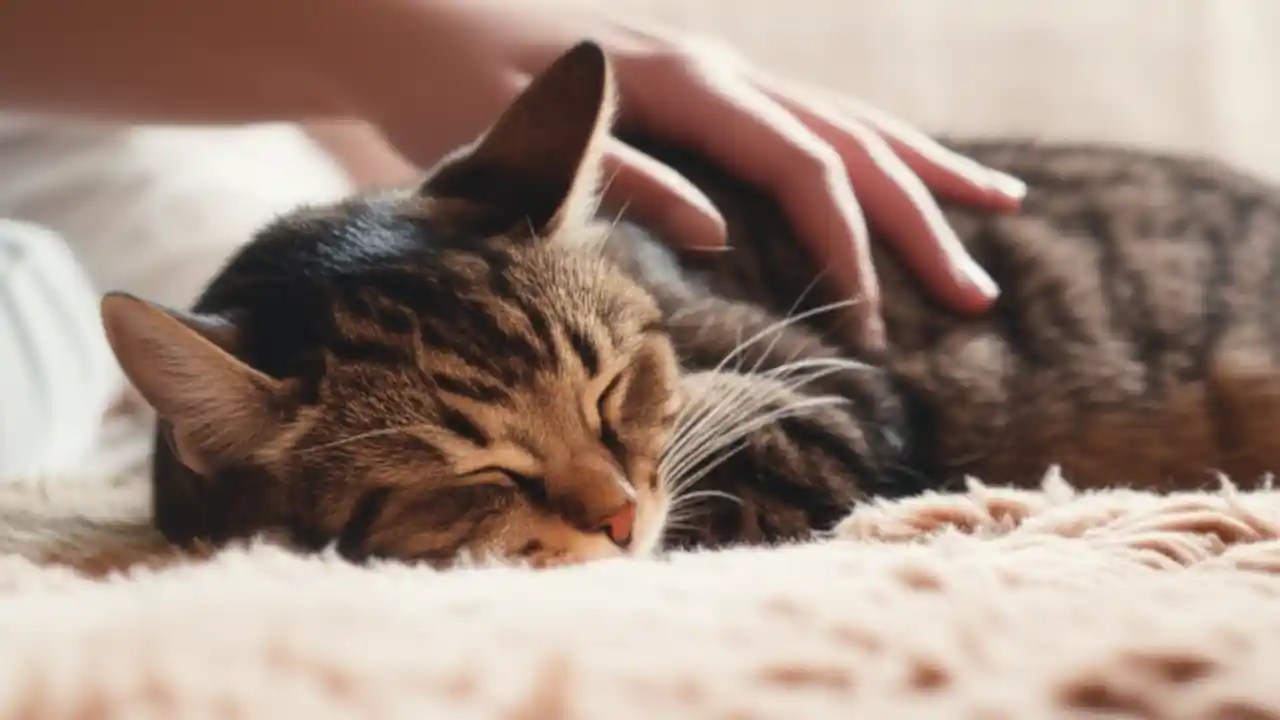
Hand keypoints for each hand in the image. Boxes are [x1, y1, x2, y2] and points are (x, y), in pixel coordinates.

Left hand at [345, 2, 1024, 346]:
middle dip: (922, 221)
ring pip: (849, 118)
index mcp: (687, 86)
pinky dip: (870, 150)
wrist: (409, 17)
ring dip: (924, 171)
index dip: (850, 249)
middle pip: (850, 143)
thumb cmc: (452, 87)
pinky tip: (898, 173)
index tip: (878, 330)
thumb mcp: (523, 148)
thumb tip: (723, 237)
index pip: (801, 171)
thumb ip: (624, 182)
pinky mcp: (704, 87)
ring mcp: (718, 70)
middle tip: (980, 296)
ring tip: (1002, 206)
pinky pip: (812, 118)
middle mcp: (720, 69)